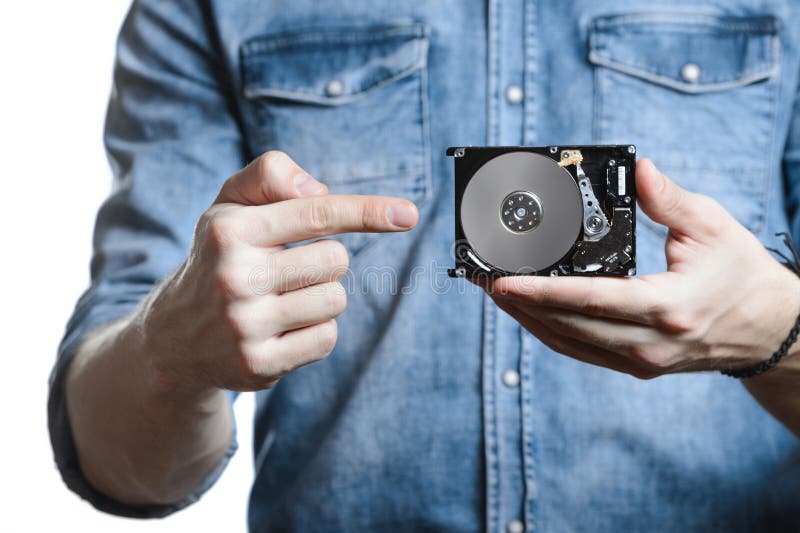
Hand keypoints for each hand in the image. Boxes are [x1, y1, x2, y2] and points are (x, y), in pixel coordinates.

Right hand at [141, 151, 418, 391]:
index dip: (366, 211)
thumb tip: (319, 191)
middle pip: (336, 259)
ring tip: (279, 299)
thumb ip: (269, 176)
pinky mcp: (260, 364)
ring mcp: (246, 324)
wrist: (173, 337)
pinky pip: (327, 338)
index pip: (315, 214)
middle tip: (283, 270)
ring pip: (335, 300)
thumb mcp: (229, 206)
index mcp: (230, 230)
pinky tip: (280, 328)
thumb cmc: (218, 258)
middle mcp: (235, 276)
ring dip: (319, 296)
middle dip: (321, 261)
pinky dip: (315, 330)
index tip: (407, 214)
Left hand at [479, 159, 799, 378]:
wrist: (769, 330)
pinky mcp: (635, 366)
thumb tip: (639, 169)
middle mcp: (648, 343)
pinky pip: (579, 349)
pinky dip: (548, 329)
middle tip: (481, 278)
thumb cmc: (742, 275)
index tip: (501, 280)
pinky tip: (526, 311)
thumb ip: (670, 200)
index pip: (590, 300)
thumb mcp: (713, 227)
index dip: (540, 292)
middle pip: (566, 325)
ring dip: (525, 318)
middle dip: (518, 303)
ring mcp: (640, 361)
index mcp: (668, 309)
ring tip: (492, 291)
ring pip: (566, 342)